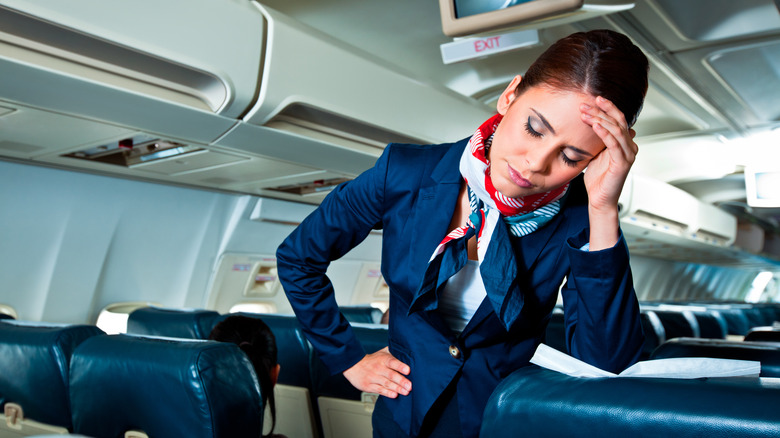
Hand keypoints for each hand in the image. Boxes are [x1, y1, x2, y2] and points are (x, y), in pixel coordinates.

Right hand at [343, 346, 410, 397]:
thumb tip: (407, 350)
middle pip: (391, 375)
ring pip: (386, 383)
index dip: (400, 366)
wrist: (353, 365)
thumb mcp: (382, 352)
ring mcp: (373, 377)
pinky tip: (394, 395)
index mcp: (383, 359)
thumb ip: (393, 352)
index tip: (408, 370)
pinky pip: (379, 390)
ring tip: (405, 392)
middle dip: (401, 381)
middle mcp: (378, 368)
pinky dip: (387, 393)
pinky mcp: (368, 386)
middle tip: (410, 386)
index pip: (392, 362)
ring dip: (397, 388)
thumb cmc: (372, 360)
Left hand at [579, 96, 637, 213]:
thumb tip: (592, 124)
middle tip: (585, 104)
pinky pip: (614, 144)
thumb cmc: (597, 178)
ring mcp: (628, 154)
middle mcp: (629, 146)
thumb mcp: (594, 153)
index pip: (618, 119)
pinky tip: (595, 126)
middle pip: (618, 122)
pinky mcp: (623, 163)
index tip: (593, 99)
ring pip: (616, 130)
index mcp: (623, 142)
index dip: (607, 108)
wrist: (599, 199)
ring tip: (586, 113)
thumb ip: (596, 139)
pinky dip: (605, 133)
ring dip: (600, 119)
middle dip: (601, 111)